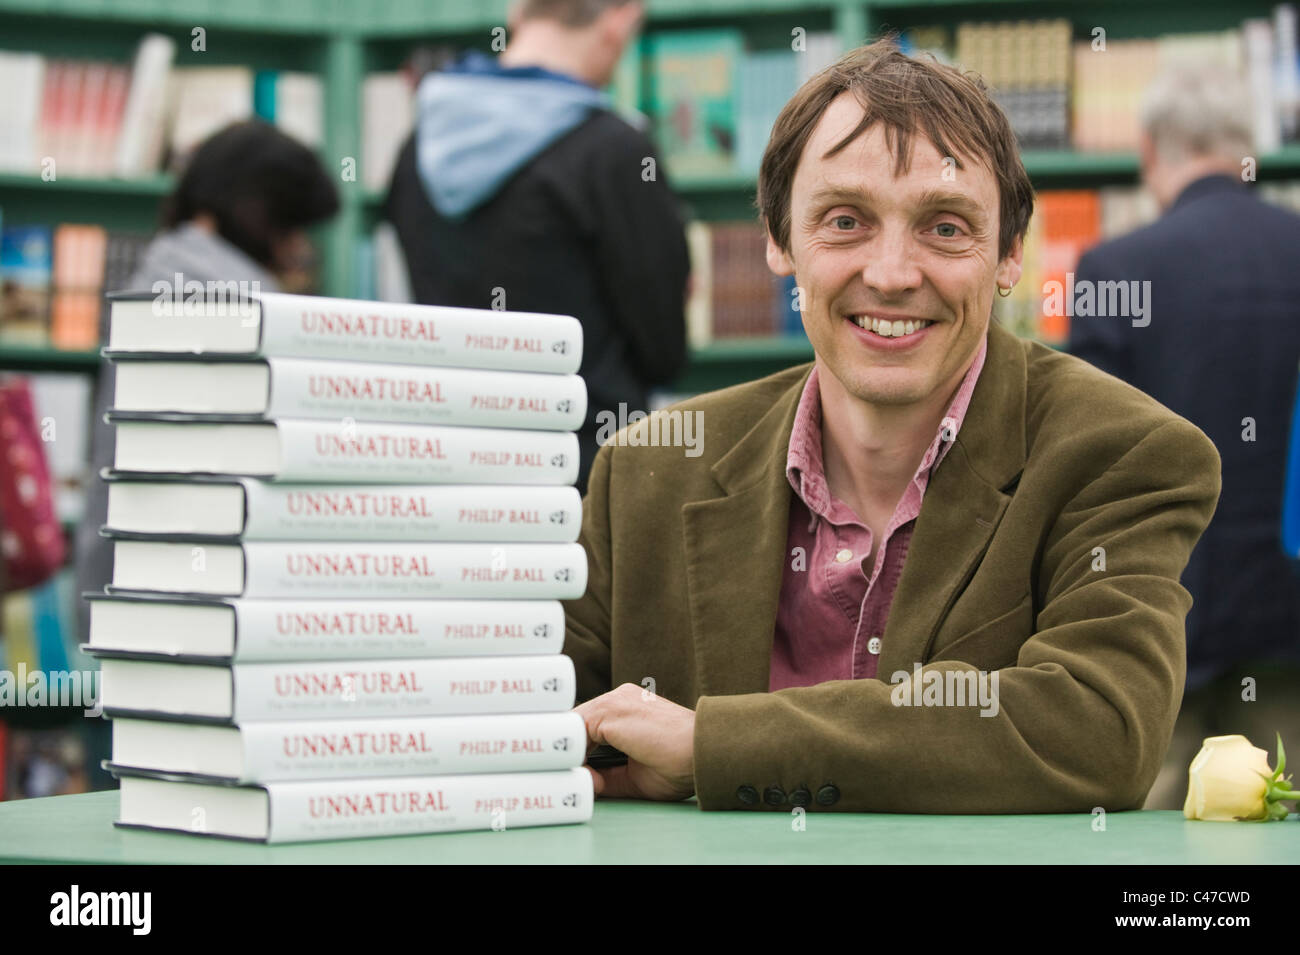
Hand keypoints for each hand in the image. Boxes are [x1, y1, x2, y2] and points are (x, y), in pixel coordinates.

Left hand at [575, 683, 695, 800]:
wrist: (703, 752)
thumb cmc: (680, 765)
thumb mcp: (636, 774)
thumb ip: (609, 775)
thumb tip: (587, 783)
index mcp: (631, 708)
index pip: (591, 726)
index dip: (579, 751)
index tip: (579, 777)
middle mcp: (621, 697)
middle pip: (579, 723)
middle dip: (571, 751)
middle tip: (569, 779)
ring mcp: (616, 700)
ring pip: (573, 724)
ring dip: (568, 752)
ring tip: (570, 778)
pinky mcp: (611, 710)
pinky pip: (575, 729)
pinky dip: (571, 752)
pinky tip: (576, 772)